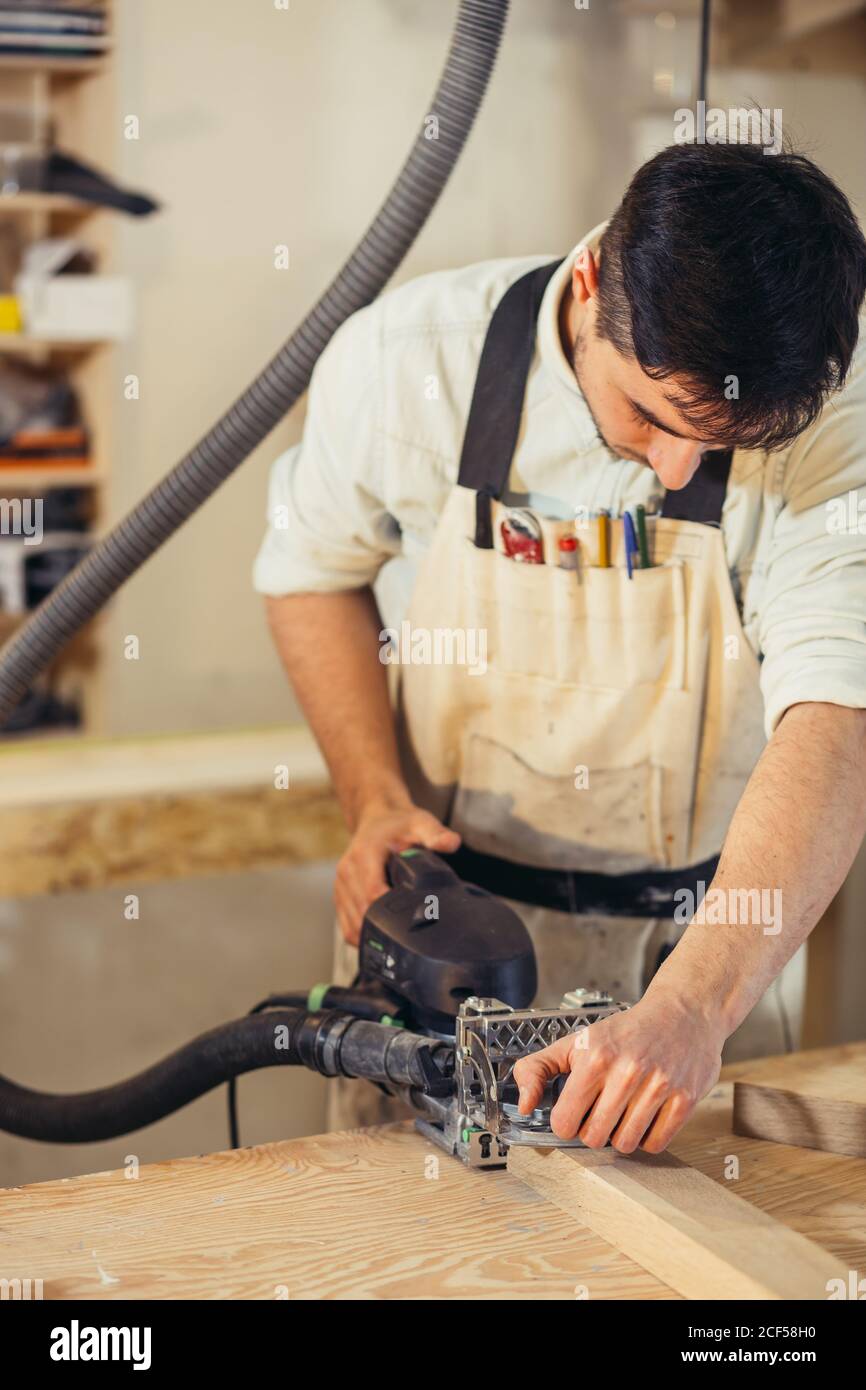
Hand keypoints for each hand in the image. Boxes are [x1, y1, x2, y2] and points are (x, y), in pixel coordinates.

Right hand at [334, 799, 459, 943]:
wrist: (377, 819)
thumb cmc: (400, 824)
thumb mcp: (421, 823)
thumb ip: (436, 834)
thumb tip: (452, 842)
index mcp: (364, 854)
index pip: (373, 893)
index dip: (393, 911)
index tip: (414, 918)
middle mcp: (347, 871)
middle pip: (362, 914)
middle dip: (385, 927)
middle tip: (411, 933)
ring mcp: (341, 885)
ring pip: (351, 925)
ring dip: (372, 935)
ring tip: (397, 937)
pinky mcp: (339, 895)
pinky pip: (346, 926)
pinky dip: (362, 935)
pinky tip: (382, 934)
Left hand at [511, 986, 724, 1153]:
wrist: (682, 1013)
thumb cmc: (626, 1031)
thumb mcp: (575, 1041)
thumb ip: (537, 1068)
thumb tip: (525, 1106)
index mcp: (595, 1058)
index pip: (564, 1122)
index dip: (566, 1121)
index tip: (574, 1111)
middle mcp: (626, 1072)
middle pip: (593, 1138)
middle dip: (592, 1129)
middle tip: (601, 1110)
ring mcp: (658, 1086)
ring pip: (624, 1144)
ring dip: (621, 1134)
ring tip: (624, 1111)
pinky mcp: (684, 1100)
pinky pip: (655, 1144)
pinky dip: (647, 1137)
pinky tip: (646, 1115)